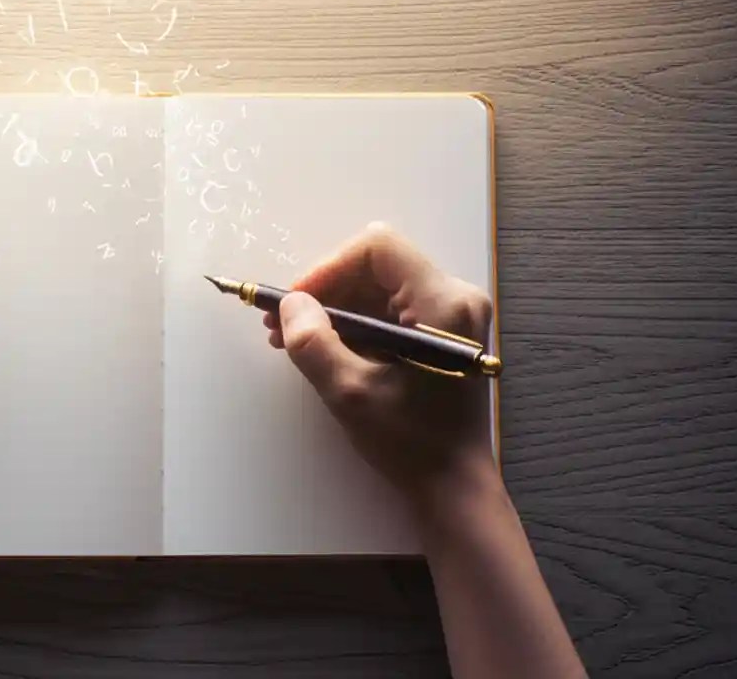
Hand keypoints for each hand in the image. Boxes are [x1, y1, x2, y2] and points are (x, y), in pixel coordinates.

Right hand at [265, 222, 494, 514]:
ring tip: (292, 338)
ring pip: (379, 287)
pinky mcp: (443, 333)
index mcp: (444, 303)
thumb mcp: (351, 394)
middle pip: (376, 266)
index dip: (327, 268)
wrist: (454, 487)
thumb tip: (288, 304)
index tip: (294, 304)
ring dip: (333, 308)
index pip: (377, 249)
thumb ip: (314, 343)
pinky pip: (389, 310)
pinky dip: (353, 323)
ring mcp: (453, 315)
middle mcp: (456, 297)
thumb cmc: (410, 443)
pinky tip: (322, 347)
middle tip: (281, 324)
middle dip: (324, 291)